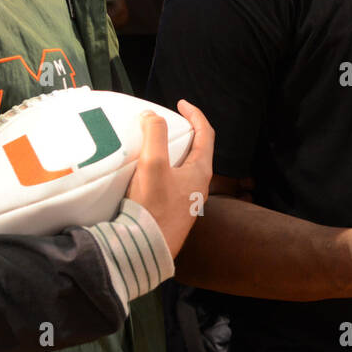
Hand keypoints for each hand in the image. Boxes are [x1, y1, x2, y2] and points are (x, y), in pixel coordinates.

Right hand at [125, 100, 213, 258]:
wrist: (145, 248)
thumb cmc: (153, 206)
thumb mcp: (153, 163)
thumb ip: (154, 134)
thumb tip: (152, 116)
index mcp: (200, 171)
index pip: (206, 134)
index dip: (195, 114)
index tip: (181, 103)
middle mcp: (199, 186)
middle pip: (197, 151)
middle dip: (183, 133)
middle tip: (166, 123)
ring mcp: (187, 201)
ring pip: (184, 168)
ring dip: (172, 152)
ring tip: (154, 145)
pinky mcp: (174, 212)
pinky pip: (173, 183)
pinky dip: (163, 169)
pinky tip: (146, 173)